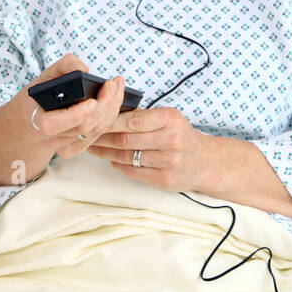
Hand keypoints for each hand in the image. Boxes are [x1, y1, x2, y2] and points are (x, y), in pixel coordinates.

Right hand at [26, 54, 126, 159]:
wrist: (31, 122)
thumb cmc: (38, 97)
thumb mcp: (44, 77)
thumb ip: (62, 67)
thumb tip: (83, 68)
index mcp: (37, 120)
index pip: (55, 124)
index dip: (76, 114)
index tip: (93, 100)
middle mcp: (50, 138)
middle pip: (83, 127)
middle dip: (103, 105)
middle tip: (113, 84)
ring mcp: (63, 147)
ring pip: (93, 132)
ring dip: (110, 109)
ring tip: (117, 87)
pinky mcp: (75, 149)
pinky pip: (97, 136)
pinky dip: (109, 118)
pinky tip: (114, 101)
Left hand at [86, 105, 210, 191]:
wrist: (205, 162)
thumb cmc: (181, 136)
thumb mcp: (169, 118)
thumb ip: (144, 116)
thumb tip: (110, 111)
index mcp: (170, 119)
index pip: (133, 119)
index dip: (110, 120)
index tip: (94, 120)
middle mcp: (171, 140)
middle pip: (126, 139)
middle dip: (102, 137)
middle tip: (86, 135)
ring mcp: (169, 162)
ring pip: (127, 156)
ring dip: (106, 152)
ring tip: (93, 147)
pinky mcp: (165, 180)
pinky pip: (134, 172)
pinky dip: (118, 165)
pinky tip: (109, 158)